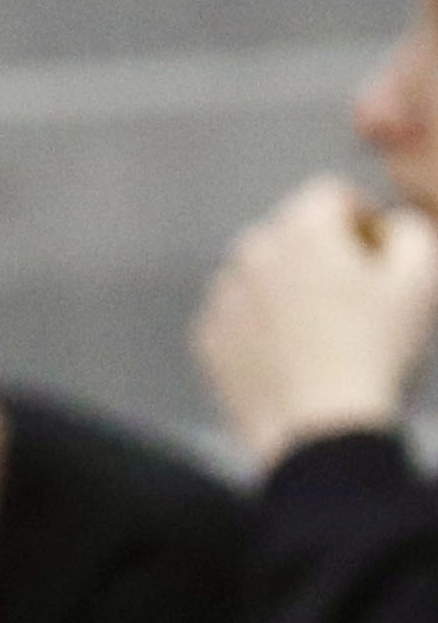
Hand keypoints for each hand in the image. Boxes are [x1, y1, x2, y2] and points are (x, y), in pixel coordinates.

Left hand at [196, 176, 437, 464]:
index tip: (375, 252)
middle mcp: (249, 253)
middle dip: (321, 250)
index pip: (330, 195)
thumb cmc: (374, 349)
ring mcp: (221, 298)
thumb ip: (407, 228)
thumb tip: (388, 225)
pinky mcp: (207, 339)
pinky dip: (259, 322)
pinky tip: (290, 351)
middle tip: (351, 292)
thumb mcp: (420, 275)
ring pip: (260, 273)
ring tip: (320, 326)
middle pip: (290, 233)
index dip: (361, 218)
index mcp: (300, 228)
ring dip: (287, 284)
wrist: (319, 428)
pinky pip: (238, 314)